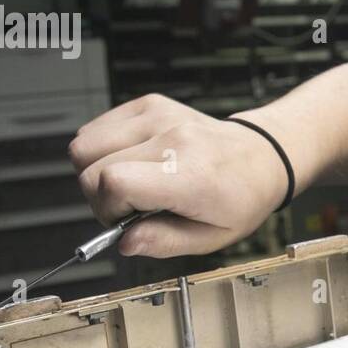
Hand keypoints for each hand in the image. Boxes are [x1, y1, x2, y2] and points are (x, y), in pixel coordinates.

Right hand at [68, 95, 289, 256]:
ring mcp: (159, 116)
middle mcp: (172, 139)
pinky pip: (97, 127)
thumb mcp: (213, 236)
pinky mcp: (150, 105)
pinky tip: (130, 162)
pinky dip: (103, 148)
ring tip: (128, 184)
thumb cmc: (241, 196)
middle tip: (129, 208)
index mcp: (189, 174)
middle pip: (91, 166)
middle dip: (99, 196)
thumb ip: (165, 242)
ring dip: (95, 170)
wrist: (263, 155)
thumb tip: (125, 242)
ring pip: (84, 143)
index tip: (125, 221)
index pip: (115, 182)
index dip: (108, 209)